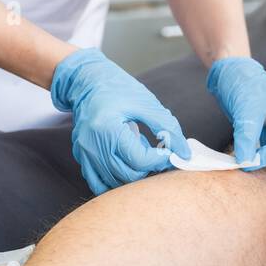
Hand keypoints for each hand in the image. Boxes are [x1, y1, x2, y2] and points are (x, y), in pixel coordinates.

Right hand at [50, 48, 191, 194]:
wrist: (87, 81)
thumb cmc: (118, 88)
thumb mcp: (146, 102)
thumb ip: (167, 127)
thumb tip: (184, 153)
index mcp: (107, 128)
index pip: (139, 160)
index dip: (160, 159)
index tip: (169, 151)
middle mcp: (92, 145)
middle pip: (128, 175)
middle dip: (149, 168)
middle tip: (158, 154)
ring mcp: (84, 154)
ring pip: (115, 183)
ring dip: (134, 174)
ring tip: (139, 152)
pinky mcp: (81, 157)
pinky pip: (98, 184)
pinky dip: (115, 180)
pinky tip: (125, 164)